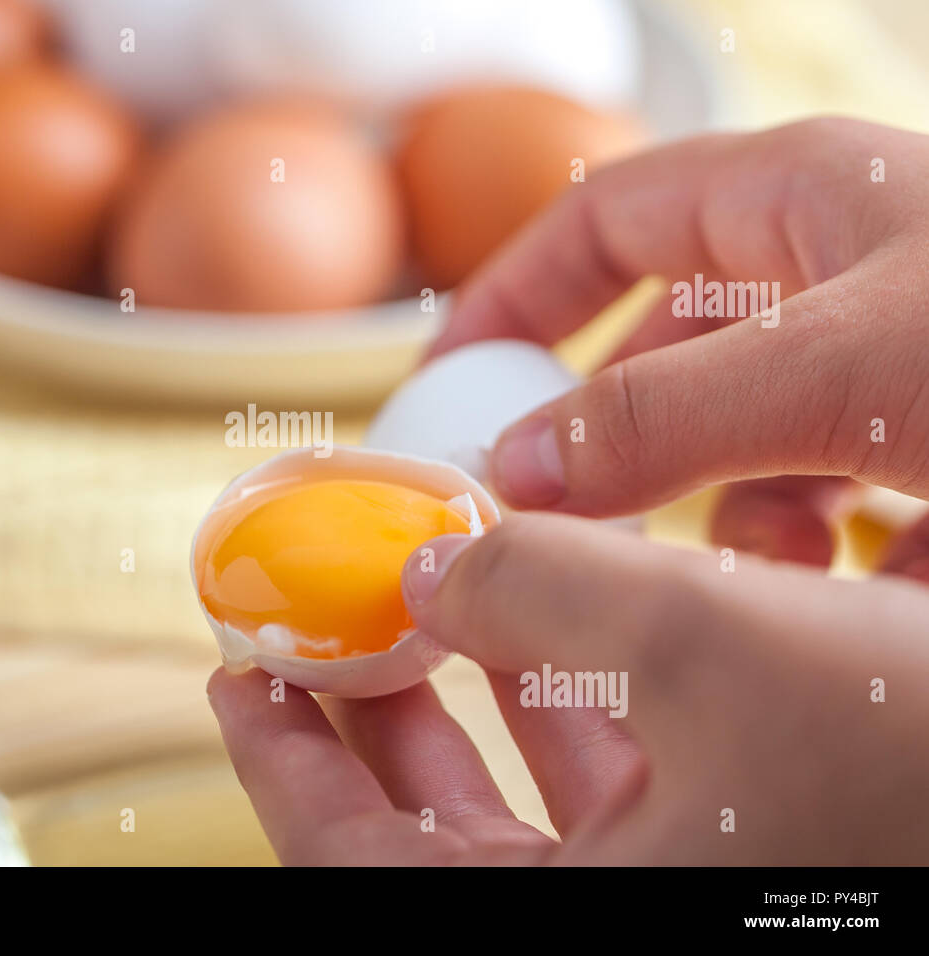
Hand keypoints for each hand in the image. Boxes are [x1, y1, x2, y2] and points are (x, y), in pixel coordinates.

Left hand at [208, 514, 928, 864]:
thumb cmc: (920, 750)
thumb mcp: (709, 639)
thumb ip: (543, 589)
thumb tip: (428, 567)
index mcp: (577, 917)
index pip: (354, 860)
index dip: (282, 759)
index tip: (236, 667)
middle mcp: (611, 912)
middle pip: (424, 827)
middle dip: (368, 712)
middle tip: (319, 621)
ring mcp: (672, 886)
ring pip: (515, 797)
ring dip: (464, 690)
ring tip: (418, 598)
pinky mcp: (732, 849)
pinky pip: (608, 777)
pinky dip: (564, 694)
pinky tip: (554, 612)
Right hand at [432, 117, 928, 573]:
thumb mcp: (842, 364)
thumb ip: (669, 417)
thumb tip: (519, 468)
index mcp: (800, 195)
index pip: (605, 220)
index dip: (513, 295)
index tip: (447, 384)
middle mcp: (838, 268)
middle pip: (665, 347)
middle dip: (613, 437)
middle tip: (557, 516)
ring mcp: (889, 355)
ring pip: (746, 436)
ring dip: (732, 513)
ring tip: (767, 564)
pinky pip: (833, 489)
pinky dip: (816, 547)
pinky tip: (847, 579)